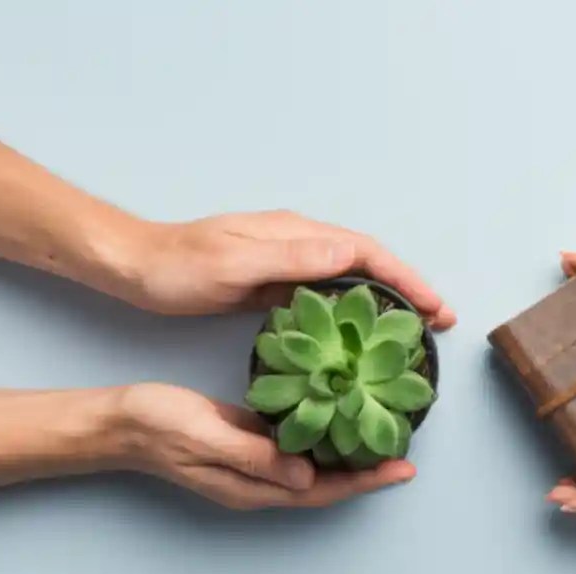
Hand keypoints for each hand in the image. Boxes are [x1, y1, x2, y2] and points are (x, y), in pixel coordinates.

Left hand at [118, 210, 455, 324]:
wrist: (134, 266)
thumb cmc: (177, 267)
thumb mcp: (234, 264)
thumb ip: (292, 258)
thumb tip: (351, 254)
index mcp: (295, 234)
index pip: (367, 252)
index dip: (406, 278)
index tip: (434, 306)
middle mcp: (298, 243)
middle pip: (369, 264)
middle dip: (409, 290)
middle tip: (440, 323)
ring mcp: (287, 262)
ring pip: (352, 281)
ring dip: (386, 303)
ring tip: (415, 333)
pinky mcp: (275, 283)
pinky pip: (329, 297)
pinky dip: (355, 314)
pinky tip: (362, 337)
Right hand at [118, 383, 413, 509]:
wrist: (122, 421)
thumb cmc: (160, 426)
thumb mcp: (208, 437)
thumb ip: (256, 456)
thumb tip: (306, 473)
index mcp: (255, 486)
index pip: (324, 489)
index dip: (366, 480)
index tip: (404, 467)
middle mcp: (262, 479)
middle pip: (328, 480)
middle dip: (368, 468)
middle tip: (407, 445)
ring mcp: (256, 461)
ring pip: (315, 461)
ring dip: (349, 448)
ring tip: (385, 428)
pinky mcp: (250, 439)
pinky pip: (297, 439)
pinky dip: (324, 427)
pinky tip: (341, 409)